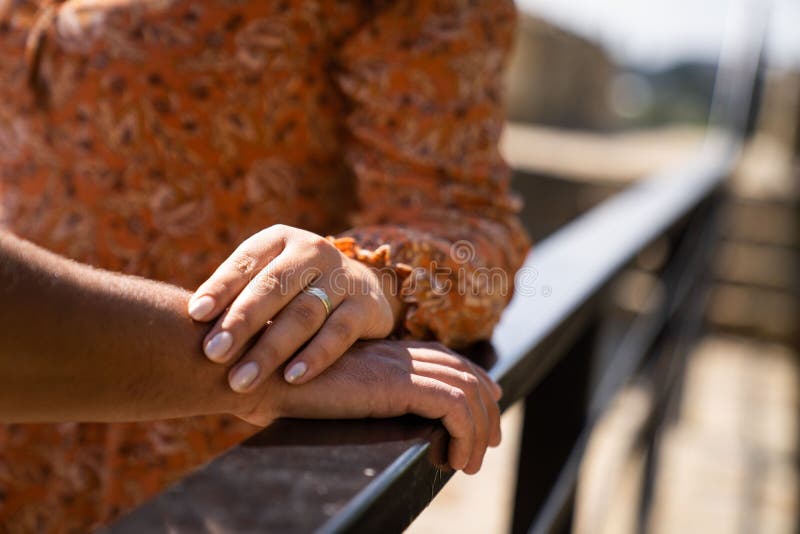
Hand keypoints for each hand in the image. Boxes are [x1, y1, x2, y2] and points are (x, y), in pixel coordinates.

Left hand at [187, 225, 402, 391]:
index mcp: (279, 240)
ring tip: (241, 380)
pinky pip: (338, 332)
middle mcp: (312, 252)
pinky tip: (291, 378)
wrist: (364, 289)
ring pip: (303, 314)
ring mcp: (341, 277)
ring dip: (271, 349)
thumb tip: (183, 331)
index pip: (246, 261)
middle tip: (213, 354)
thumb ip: (237, 298)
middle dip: (241, 322)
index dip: (221, 286)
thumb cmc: (296, 291)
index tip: (195, 314)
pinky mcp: (364, 306)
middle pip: (273, 287)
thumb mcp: (268, 281)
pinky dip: (314, 356)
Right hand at [236, 340, 501, 473]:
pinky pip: (453, 406)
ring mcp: (397, 366)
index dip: (468, 378)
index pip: (440, 359)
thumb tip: (351, 410)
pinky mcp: (396, 383)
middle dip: (484, 405)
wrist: (256, 372)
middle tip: (488, 442)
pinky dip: (464, 433)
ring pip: (466, 390)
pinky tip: (452, 461)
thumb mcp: (319, 390)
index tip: (483, 403)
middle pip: (462, 371)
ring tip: (468, 464)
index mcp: (381, 353)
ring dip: (477, 429)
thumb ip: (345, 393)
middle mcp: (395, 354)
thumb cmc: (274, 385)